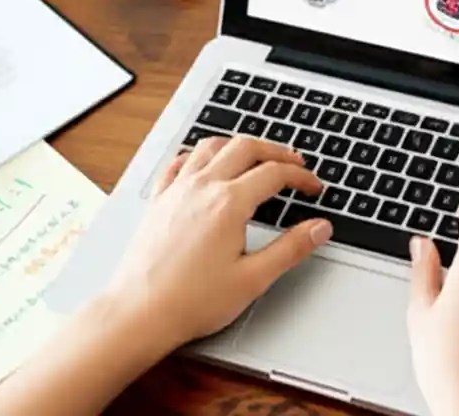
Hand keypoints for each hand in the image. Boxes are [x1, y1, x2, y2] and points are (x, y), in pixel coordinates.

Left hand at [101, 136, 332, 348]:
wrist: (138, 314)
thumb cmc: (191, 301)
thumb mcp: (253, 279)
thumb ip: (291, 249)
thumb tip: (319, 228)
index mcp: (228, 204)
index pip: (275, 173)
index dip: (301, 177)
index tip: (314, 187)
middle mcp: (202, 188)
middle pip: (245, 146)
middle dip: (276, 150)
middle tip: (294, 164)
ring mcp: (176, 190)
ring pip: (212, 145)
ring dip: (239, 144)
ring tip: (256, 156)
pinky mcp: (159, 201)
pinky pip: (180, 161)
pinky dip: (199, 154)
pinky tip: (205, 164)